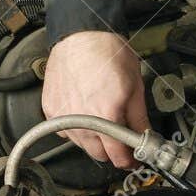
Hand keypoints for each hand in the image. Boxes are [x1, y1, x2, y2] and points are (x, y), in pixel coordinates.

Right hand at [41, 31, 148, 167]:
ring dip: (93, 139)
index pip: (117, 157)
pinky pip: (65, 131)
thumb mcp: (135, 86)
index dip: (129, 160)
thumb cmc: (107, 53)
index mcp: (106, 116)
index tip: (132, 158)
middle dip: (112, 149)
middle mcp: (82, 121)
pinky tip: (83, 112)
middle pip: (98, 155)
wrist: (82, 35)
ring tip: (100, 118)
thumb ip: (139, 119)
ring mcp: (63, 117)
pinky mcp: (50, 110)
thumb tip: (145, 138)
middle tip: (119, 136)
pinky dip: (75, 128)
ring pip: (81, 145)